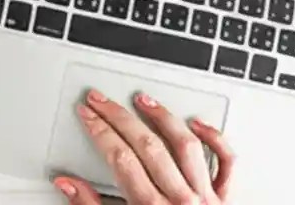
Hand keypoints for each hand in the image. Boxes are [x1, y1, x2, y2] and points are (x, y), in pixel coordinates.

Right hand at [53, 89, 234, 204]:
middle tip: (101, 100)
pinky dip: (215, 139)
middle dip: (119, 117)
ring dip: (162, 118)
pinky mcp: (226, 200)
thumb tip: (68, 185)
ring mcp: (205, 198)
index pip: (119, 158)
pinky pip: (226, 162)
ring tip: (142, 100)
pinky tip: (197, 124)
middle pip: (146, 145)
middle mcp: (180, 201)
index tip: (87, 115)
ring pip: (184, 144)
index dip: (99, 131)